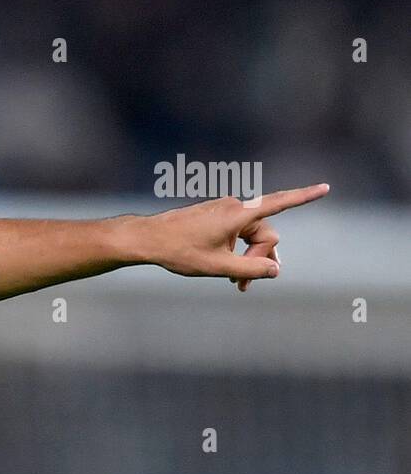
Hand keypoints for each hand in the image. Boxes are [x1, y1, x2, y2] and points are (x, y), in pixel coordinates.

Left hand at [142, 183, 328, 291]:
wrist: (147, 239)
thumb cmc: (179, 251)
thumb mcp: (218, 266)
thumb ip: (251, 268)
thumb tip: (276, 270)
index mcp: (238, 214)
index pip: (279, 204)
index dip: (304, 197)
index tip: (326, 188)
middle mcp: (234, 207)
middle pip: (264, 234)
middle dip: (260, 259)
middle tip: (242, 286)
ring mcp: (224, 212)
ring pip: (250, 236)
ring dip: (248, 258)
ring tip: (235, 283)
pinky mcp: (215, 217)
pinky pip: (236, 234)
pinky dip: (236, 251)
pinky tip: (226, 270)